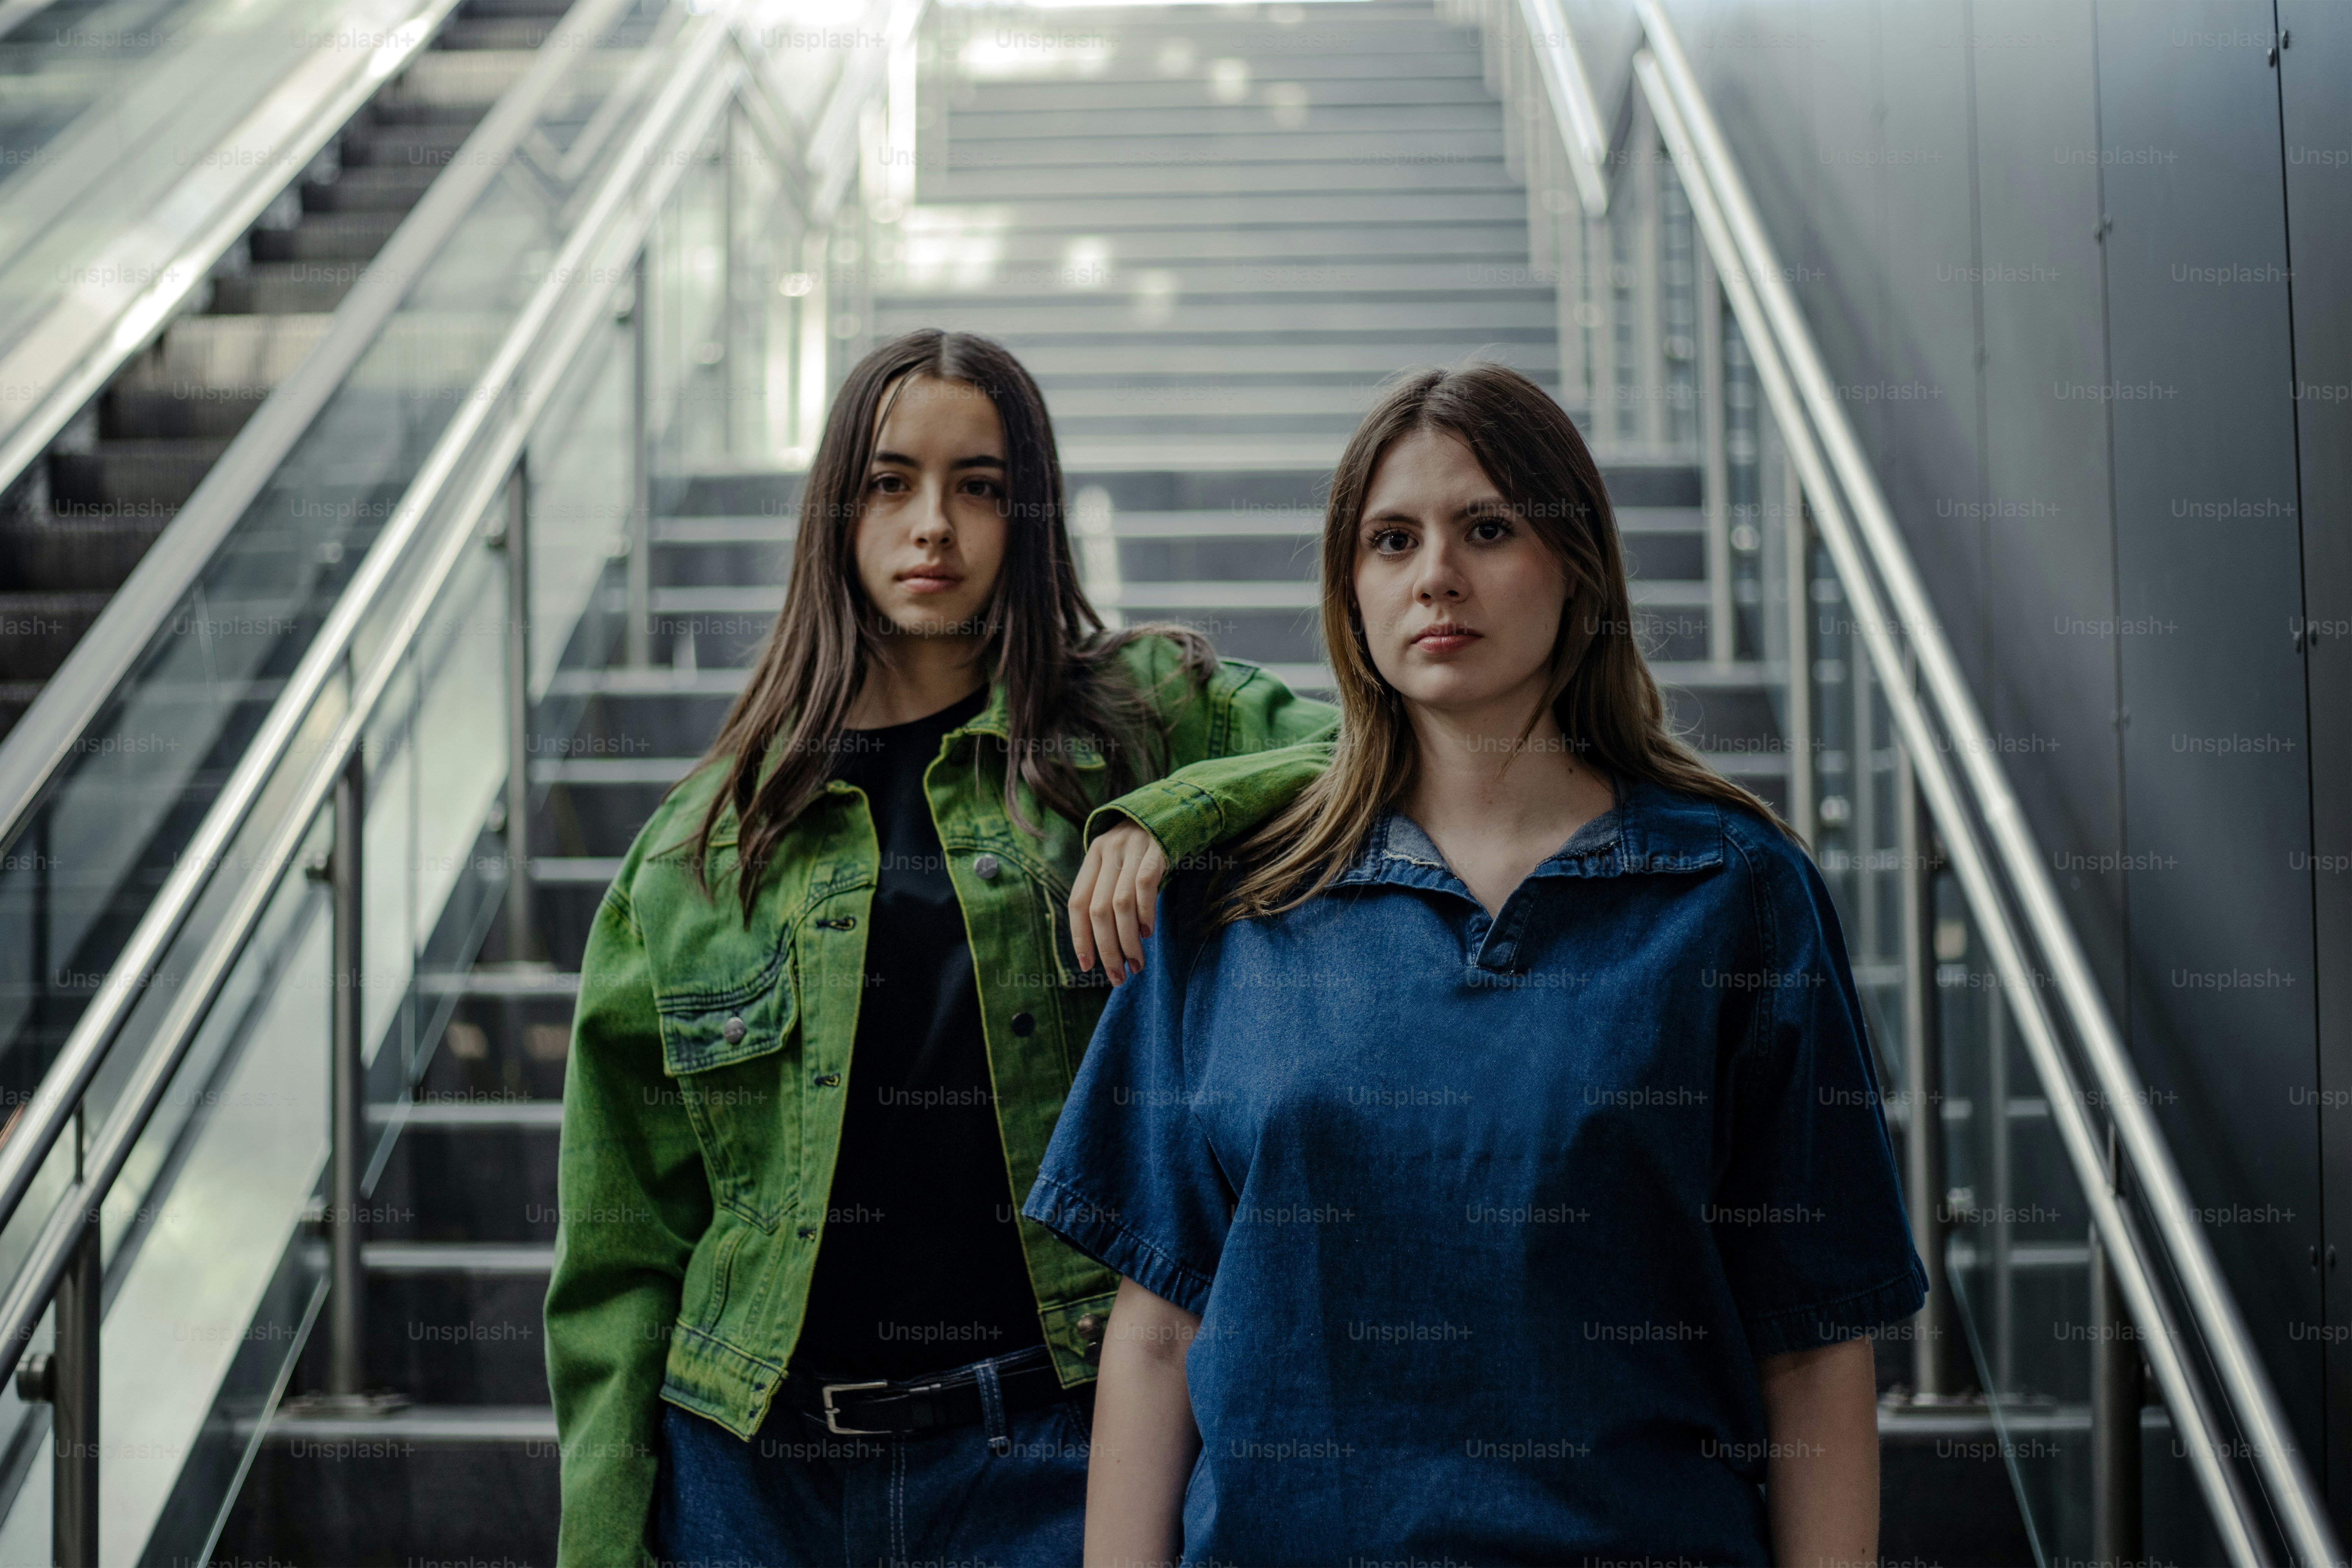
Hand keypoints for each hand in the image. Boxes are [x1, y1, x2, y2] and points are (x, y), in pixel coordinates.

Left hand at [1069, 822, 1166, 986]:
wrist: (1179, 807)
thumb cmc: (1147, 847)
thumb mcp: (1122, 861)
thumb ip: (1109, 890)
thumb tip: (1104, 944)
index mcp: (1094, 855)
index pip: (1077, 902)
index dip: (1080, 937)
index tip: (1088, 967)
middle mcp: (1109, 850)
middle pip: (1098, 909)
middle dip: (1106, 949)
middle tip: (1118, 976)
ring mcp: (1133, 848)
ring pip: (1121, 904)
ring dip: (1127, 941)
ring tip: (1136, 964)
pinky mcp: (1157, 850)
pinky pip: (1145, 887)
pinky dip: (1145, 914)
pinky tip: (1147, 934)